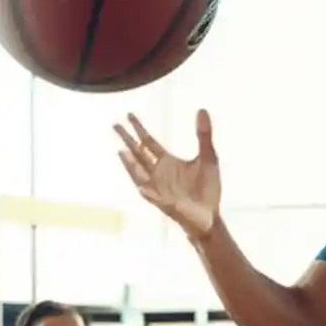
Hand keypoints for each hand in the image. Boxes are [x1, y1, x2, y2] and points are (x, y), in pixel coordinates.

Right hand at [114, 110, 221, 240]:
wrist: (210, 215)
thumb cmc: (208, 188)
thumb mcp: (208, 157)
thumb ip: (204, 135)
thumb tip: (202, 110)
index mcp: (167, 161)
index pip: (148, 142)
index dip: (139, 129)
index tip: (129, 115)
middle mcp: (158, 172)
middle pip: (139, 153)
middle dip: (128, 139)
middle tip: (115, 124)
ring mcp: (157, 187)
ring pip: (139, 172)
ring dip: (130, 163)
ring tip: (122, 150)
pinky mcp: (161, 201)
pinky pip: (148, 192)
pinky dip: (142, 186)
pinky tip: (138, 182)